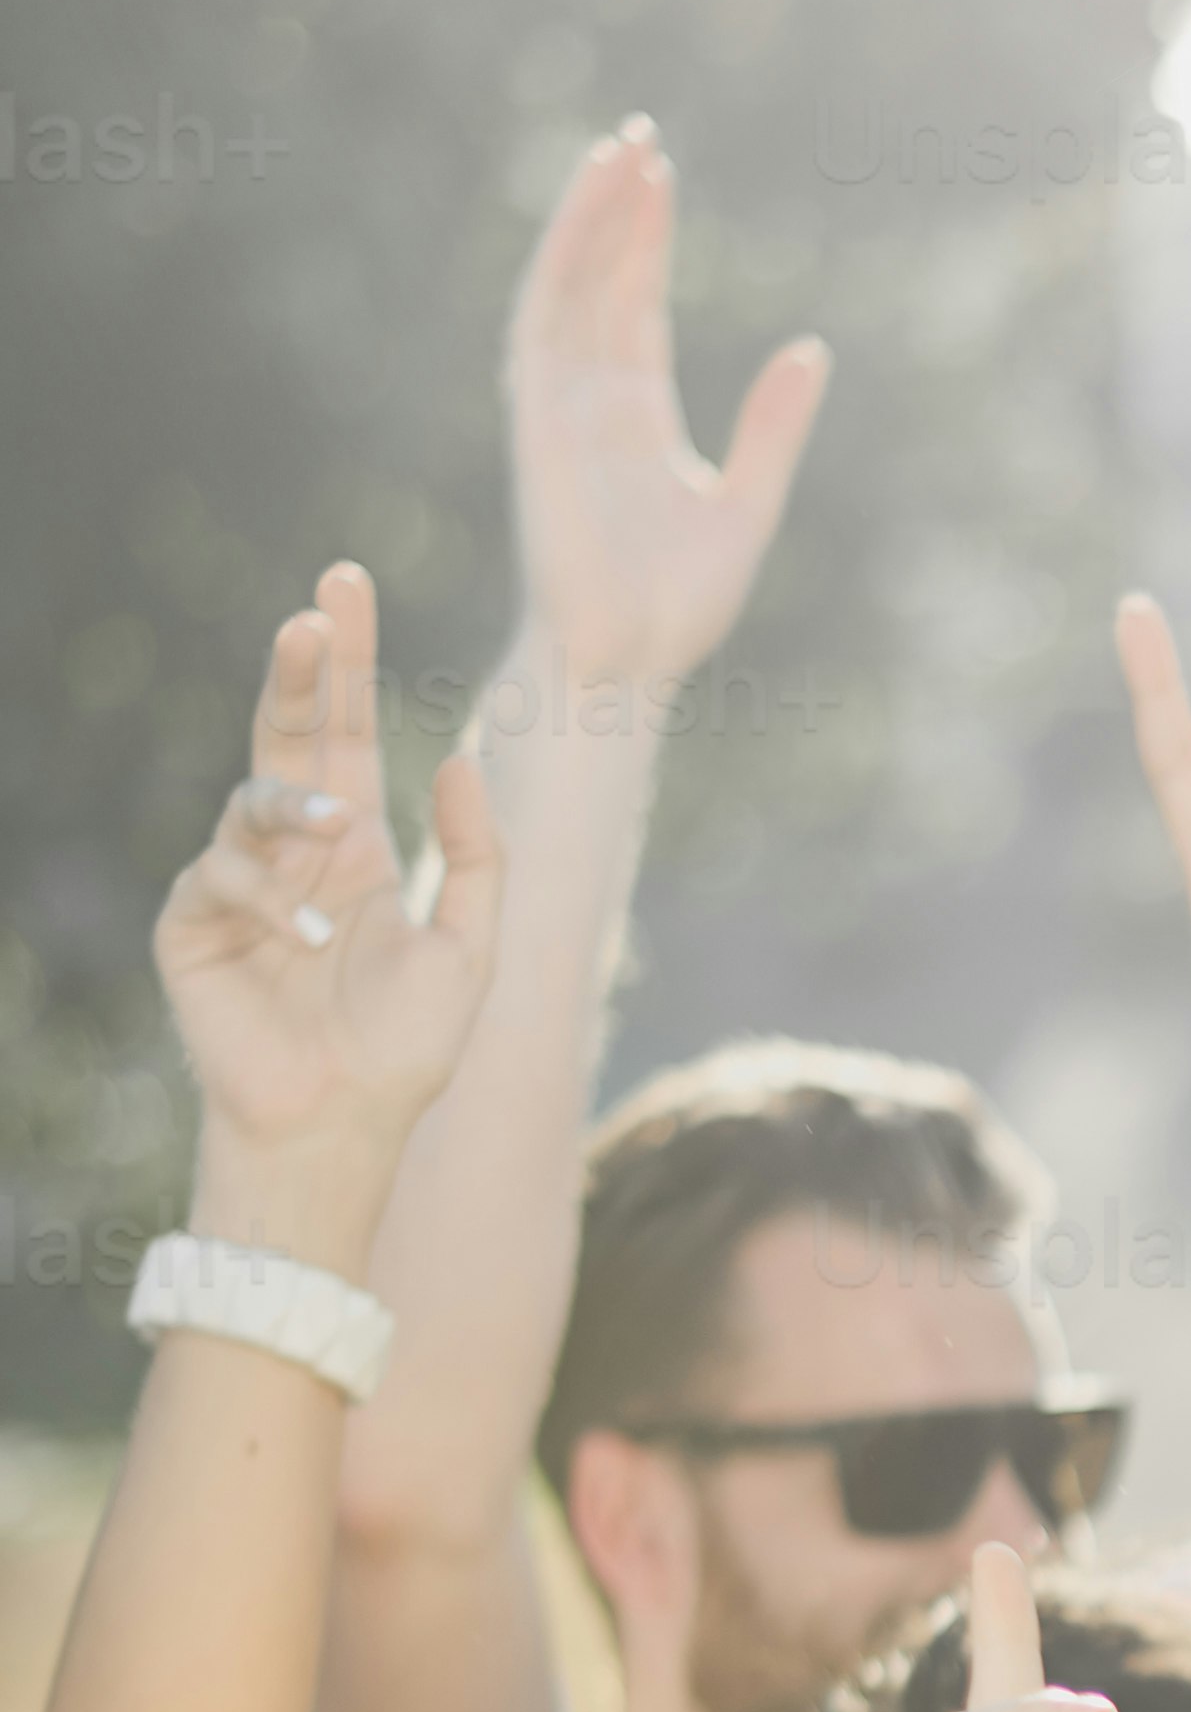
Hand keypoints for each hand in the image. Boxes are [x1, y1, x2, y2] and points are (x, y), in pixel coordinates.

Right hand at [155, 573, 503, 1245]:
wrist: (344, 1125)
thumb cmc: (404, 1048)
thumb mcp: (470, 947)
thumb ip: (476, 855)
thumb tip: (462, 757)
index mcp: (352, 843)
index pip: (346, 731)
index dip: (346, 661)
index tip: (345, 586)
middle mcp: (292, 849)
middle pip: (288, 733)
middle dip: (299, 671)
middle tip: (313, 615)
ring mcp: (237, 882)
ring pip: (252, 798)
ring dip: (295, 806)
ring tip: (338, 833)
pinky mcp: (192, 926)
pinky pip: (221, 877)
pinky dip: (268, 900)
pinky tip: (305, 940)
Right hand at [502, 124, 826, 696]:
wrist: (627, 664)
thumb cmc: (676, 608)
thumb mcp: (748, 504)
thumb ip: (774, 426)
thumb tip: (815, 348)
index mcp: (636, 417)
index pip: (635, 305)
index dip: (645, 240)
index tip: (660, 175)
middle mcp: (590, 401)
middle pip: (598, 280)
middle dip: (614, 210)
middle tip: (638, 135)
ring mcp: (556, 407)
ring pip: (565, 287)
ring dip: (586, 219)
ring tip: (616, 151)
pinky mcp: (534, 421)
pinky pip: (541, 323)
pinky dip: (562, 264)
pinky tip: (588, 215)